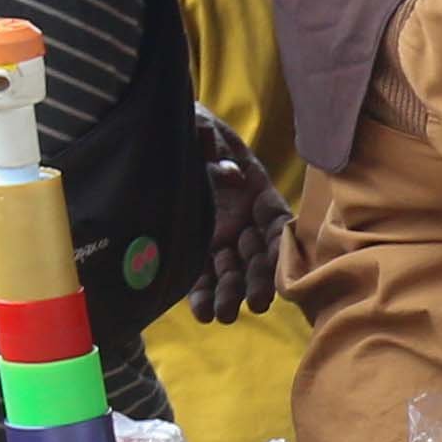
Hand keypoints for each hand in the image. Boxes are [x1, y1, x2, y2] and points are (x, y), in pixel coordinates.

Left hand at [189, 126, 286, 320]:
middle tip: (253, 304)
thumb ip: (213, 145)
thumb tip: (230, 174)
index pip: (277, 224)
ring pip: (231, 269)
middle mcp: (243, 218)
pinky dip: (201, 292)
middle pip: (256, 255)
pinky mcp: (194, 245)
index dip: (281, 247)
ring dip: (229, 293)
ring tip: (221, 316)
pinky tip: (200, 311)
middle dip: (256, 280)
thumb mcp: (202, 125)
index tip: (282, 269)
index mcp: (256, 190)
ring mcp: (220, 235)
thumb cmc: (191, 125)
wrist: (159, 132)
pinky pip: (199, 272)